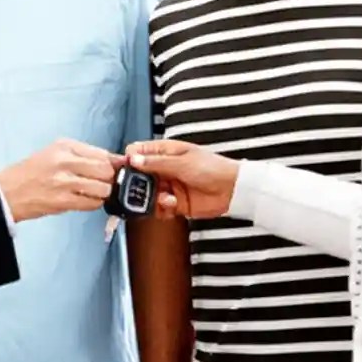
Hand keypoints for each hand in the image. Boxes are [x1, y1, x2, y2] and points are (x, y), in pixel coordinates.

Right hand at [0, 138, 124, 221]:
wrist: (8, 192)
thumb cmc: (32, 172)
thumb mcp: (56, 153)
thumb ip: (85, 155)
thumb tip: (116, 161)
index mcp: (65, 146)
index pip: (102, 154)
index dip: (114, 164)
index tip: (118, 169)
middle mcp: (65, 161)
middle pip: (106, 170)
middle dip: (110, 179)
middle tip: (104, 182)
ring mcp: (64, 182)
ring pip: (102, 188)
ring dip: (102, 193)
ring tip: (92, 192)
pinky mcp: (63, 201)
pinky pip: (91, 203)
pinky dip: (93, 203)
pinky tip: (85, 199)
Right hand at [125, 140, 239, 219]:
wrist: (233, 190)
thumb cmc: (212, 168)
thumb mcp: (182, 163)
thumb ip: (156, 163)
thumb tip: (133, 159)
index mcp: (166, 152)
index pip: (139, 152)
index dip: (131, 159)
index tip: (128, 169)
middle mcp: (165, 169)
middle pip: (140, 175)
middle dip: (138, 184)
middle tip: (142, 189)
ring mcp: (169, 186)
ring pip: (148, 193)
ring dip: (151, 198)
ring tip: (164, 199)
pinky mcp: (175, 203)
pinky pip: (159, 208)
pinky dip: (161, 209)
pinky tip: (171, 205)